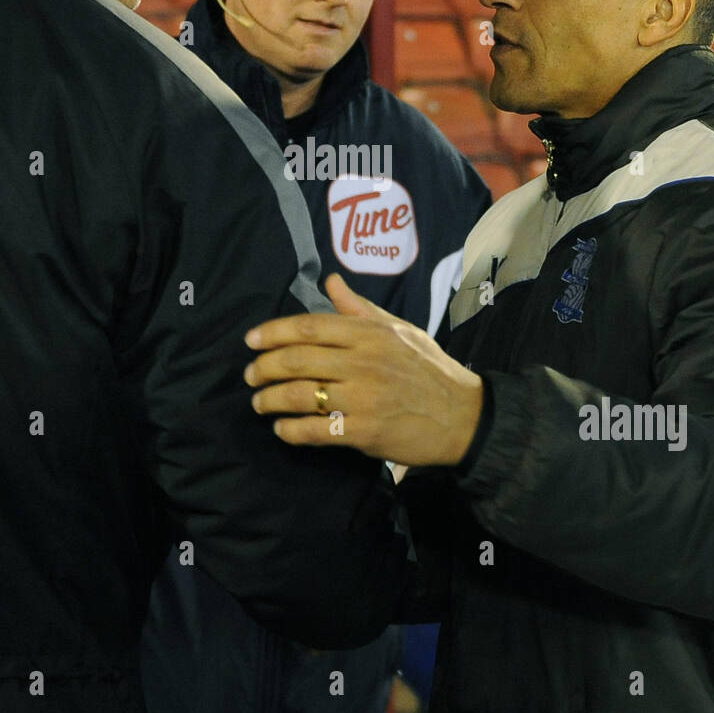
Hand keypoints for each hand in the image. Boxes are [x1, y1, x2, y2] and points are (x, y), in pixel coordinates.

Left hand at [244, 273, 484, 466]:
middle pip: (296, 360)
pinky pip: (315, 430)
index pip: (309, 326)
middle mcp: (363, 361)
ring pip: (299, 395)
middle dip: (263, 368)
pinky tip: (282, 430)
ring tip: (260, 404)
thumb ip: (360, 308)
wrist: (463, 415)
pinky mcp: (364, 431)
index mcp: (369, 333)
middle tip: (250, 376)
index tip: (251, 341)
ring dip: (270, 400)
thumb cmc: (429, 370)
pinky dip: (291, 431)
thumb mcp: (400, 330)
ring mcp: (363, 397)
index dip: (273, 332)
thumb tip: (330, 281)